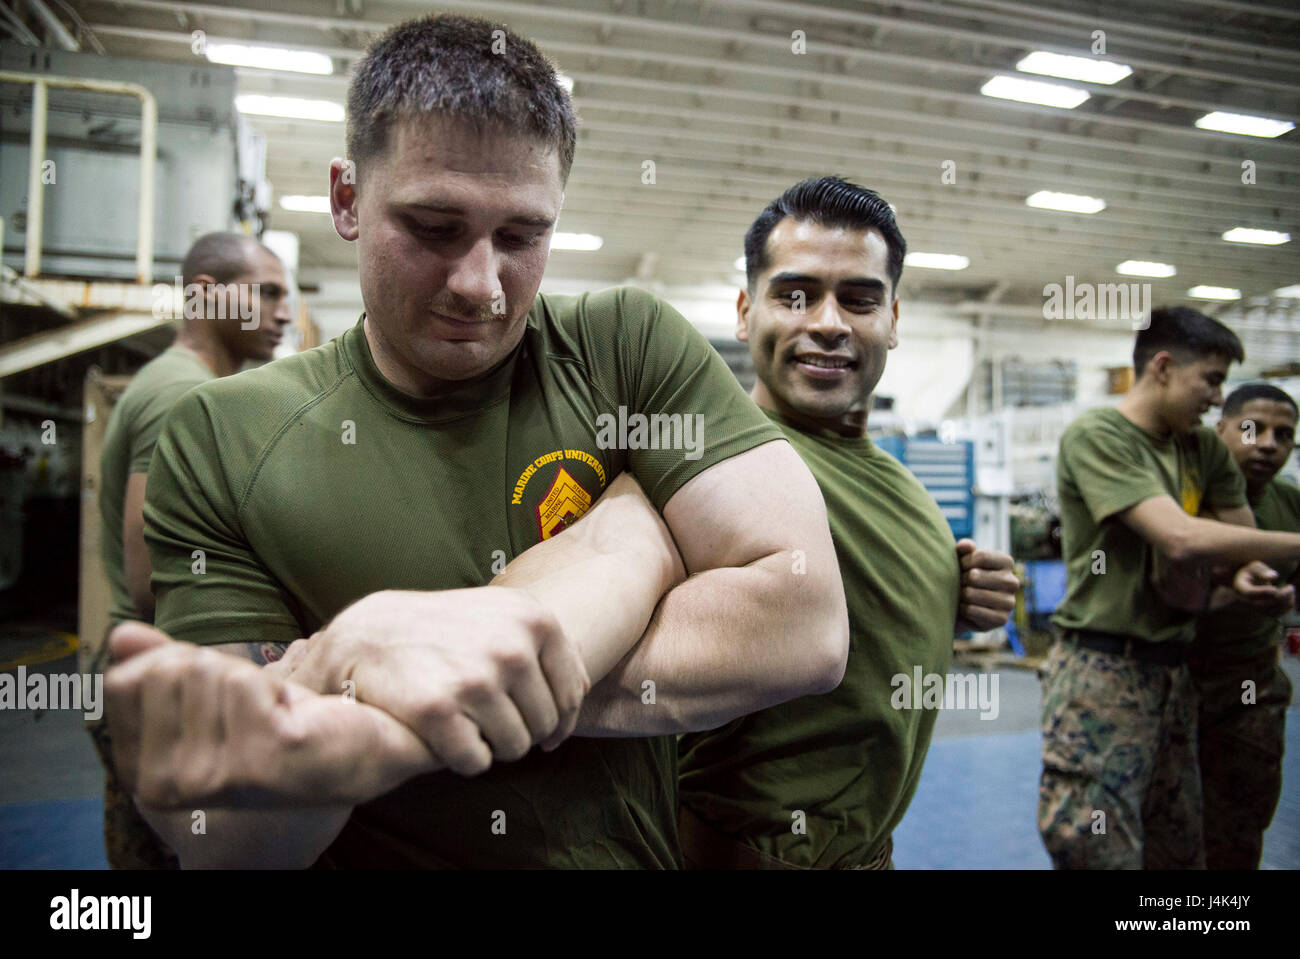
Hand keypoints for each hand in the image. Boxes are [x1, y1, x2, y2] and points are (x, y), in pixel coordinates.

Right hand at [104, 623, 437, 808]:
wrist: (349, 757)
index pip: (122, 680)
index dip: (175, 666)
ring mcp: (210, 777)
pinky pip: (246, 682)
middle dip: (217, 669)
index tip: (213, 693)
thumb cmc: (274, 723)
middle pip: (168, 670)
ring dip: (250, 678)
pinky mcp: (259, 759)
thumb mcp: (207, 696)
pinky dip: (276, 684)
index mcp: (141, 773)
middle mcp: (166, 785)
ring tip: (273, 710)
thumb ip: (160, 668)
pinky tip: (293, 714)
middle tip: (252, 703)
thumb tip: (122, 633)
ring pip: (206, 670)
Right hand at [278, 587, 589, 775]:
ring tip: (467, 722)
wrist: (367, 635)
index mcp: (535, 621)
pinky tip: (446, 735)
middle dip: (521, 732)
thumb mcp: (501, 615)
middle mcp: (512, 648)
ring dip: (493, 747)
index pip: (571, 694)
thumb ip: (546, 647)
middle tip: (488, 720)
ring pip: (514, 748)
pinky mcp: (439, 711)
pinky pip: (476, 762)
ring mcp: (476, 679)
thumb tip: (585, 690)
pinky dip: (462, 758)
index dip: (561, 720)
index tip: (545, 731)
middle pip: (544, 725)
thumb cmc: (443, 629)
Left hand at [955, 540, 1018, 631]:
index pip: (980, 556)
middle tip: (961, 584)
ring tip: (962, 595)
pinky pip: (972, 610)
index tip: (961, 567)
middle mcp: (1012, 581)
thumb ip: (965, 548)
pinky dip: (962, 609)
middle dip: (961, 580)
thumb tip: (964, 545)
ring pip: (971, 594)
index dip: (963, 562)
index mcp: (1006, 562)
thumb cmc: (964, 576)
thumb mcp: (963, 558)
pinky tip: (964, 608)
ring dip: (960, 595)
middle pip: (974, 576)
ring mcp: (1009, 602)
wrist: (962, 606)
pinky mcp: (1002, 619)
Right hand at [1232, 561, 1295, 612]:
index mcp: (1240, 589)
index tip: (1274, 587)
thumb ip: (1262, 570)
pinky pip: (1278, 614)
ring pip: (1273, 611)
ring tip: (1290, 589)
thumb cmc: (1252, 573)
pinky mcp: (1266, 614)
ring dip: (1286, 601)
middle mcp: (1246, 602)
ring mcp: (1256, 610)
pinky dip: (1287, 606)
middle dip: (1280, 596)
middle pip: (1264, 604)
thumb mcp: (1254, 567)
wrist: (1250, 585)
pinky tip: (1290, 596)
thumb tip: (1273, 577)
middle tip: (1291, 587)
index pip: (1250, 594)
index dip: (1263, 592)